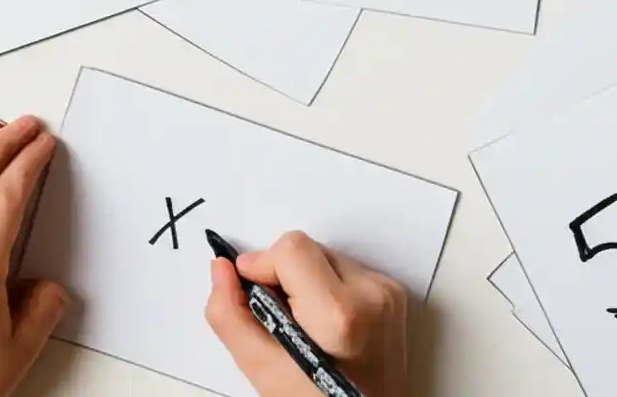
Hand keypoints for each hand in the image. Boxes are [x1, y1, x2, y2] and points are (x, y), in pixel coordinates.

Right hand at [206, 231, 410, 396]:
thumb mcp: (262, 368)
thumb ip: (230, 313)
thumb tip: (221, 268)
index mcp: (340, 313)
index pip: (291, 248)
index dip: (263, 265)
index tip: (254, 292)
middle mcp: (372, 295)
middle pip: (308, 250)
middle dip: (284, 277)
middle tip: (282, 320)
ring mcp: (388, 293)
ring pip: (325, 257)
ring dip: (306, 283)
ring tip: (307, 327)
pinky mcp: (394, 294)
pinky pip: (346, 271)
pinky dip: (328, 290)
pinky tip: (327, 326)